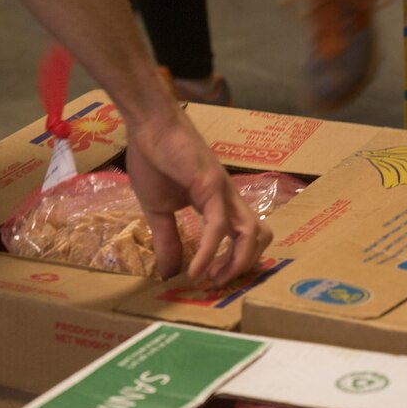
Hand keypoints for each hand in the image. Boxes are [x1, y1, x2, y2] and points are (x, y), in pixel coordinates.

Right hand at [126, 108, 271, 286]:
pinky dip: (208, 252)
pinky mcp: (210, 185)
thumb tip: (168, 273)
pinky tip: (195, 269)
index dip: (234, 261)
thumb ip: (166, 239)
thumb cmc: (153, 159)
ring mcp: (223, 191)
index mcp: (219, 202)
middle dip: (243, 266)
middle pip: (258, 237)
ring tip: (212, 279)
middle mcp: (228, 198)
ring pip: (250, 233)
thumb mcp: (157, 209)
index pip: (243, 236)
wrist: (148, 124)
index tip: (210, 279)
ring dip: (236, 263)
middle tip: (217, 283)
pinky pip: (217, 226)